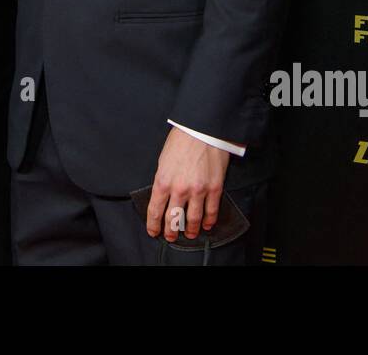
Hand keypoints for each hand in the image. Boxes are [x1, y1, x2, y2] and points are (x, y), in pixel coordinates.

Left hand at [145, 127, 231, 241]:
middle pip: (173, 219)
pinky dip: (209, 221)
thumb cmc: (181, 140)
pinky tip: (207, 225)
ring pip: (193, 219)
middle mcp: (179, 189)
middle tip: (170, 237)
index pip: (155, 210)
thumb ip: (163, 180)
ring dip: (190, 230)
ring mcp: (198, 190)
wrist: (202, 129)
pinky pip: (211, 211)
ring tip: (189, 234)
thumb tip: (164, 195)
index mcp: (163, 181)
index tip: (153, 231)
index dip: (153, 225)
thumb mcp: (163, 160)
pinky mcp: (214, 188)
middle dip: (170, 231)